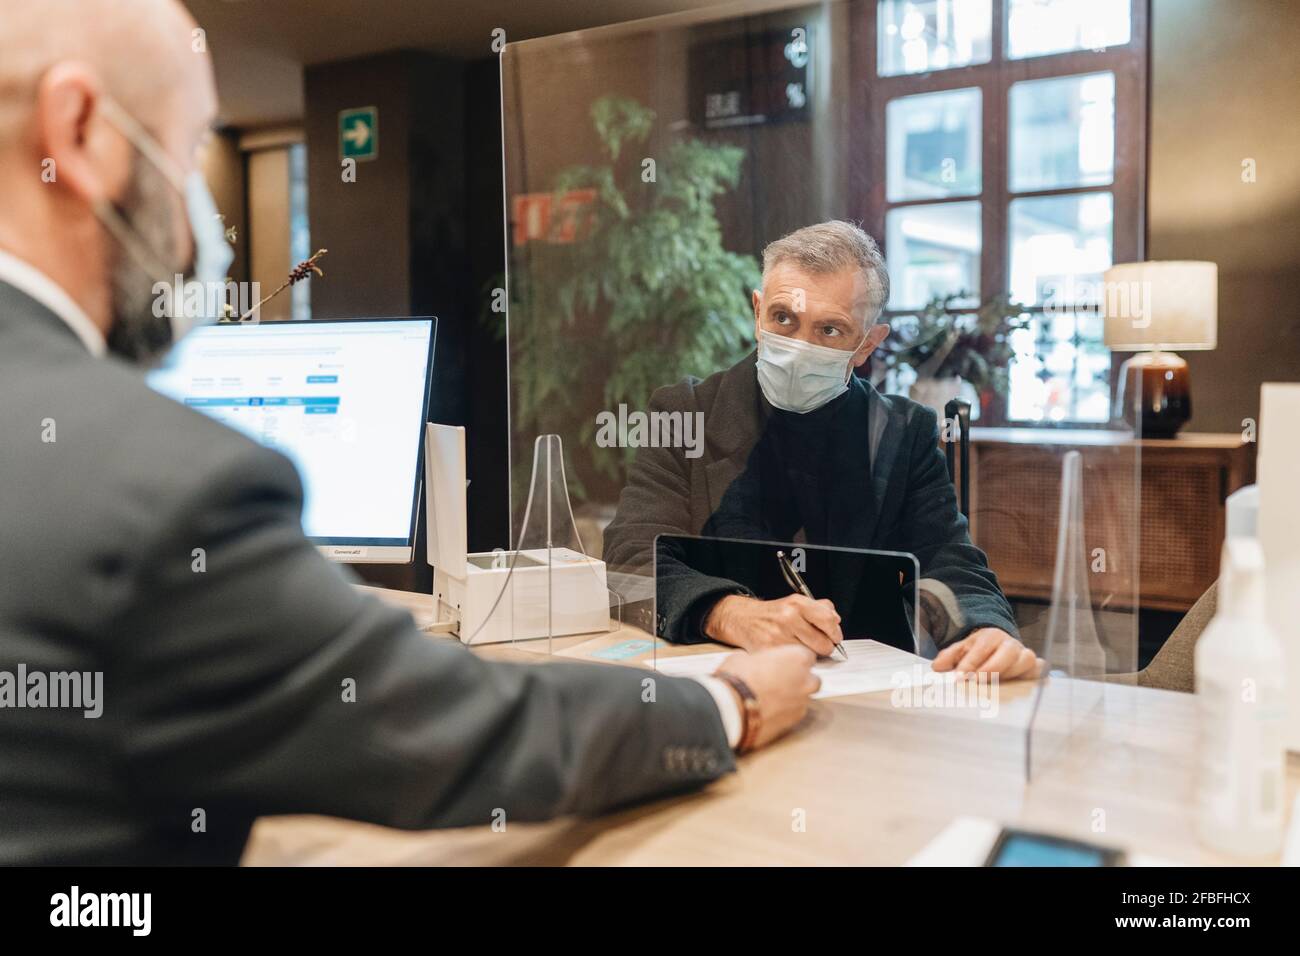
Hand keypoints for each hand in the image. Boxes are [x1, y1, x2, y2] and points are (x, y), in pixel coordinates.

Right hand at [703, 593, 843, 656]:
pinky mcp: (770, 652)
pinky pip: (794, 663)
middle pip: (823, 643)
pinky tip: (789, 654)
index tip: (835, 637)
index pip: (828, 620)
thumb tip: (836, 620)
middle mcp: (788, 618)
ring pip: (810, 656)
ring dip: (810, 655)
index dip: (835, 632)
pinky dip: (795, 662)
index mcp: (797, 604)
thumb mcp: (795, 602)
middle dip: (825, 647)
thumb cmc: (771, 614)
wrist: (742, 619)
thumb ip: (819, 608)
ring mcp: (778, 636)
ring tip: (801, 648)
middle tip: (819, 645)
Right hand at [714, 645, 820, 748]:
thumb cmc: (738, 678)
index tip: (782, 663)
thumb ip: (756, 659)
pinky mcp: (794, 722)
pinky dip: (785, 712)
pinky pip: (794, 714)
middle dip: (800, 680)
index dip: (793, 660)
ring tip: (770, 698)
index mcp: (797, 658)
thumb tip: (750, 662)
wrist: (732, 708)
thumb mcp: (742, 657)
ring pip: (804, 698)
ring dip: (792, 697)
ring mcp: (802, 703)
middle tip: (778, 680)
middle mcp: (806, 680)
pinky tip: (768, 711)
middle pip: (812, 679)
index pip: (807, 656)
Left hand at [931, 628, 1041, 679]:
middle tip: (978, 679)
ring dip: (1011, 673)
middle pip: (1009, 651)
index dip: (970, 663)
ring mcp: (1024, 655)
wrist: (998, 647)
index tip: (959, 677)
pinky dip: (1035, 677)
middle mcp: (1010, 643)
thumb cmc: (979, 651)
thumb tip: (938, 667)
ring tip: (995, 685)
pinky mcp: (1034, 667)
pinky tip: (1022, 687)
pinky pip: (1040, 670)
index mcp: (991, 636)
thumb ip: (949, 657)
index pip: (982, 647)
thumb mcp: (961, 650)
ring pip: (1027, 660)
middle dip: (993, 667)